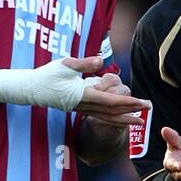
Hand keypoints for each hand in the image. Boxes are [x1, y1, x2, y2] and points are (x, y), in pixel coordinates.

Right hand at [0, 54, 145, 120]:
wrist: (31, 89)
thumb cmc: (47, 75)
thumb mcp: (65, 64)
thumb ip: (85, 63)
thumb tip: (100, 60)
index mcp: (83, 94)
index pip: (111, 100)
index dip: (128, 102)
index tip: (142, 102)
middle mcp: (84, 105)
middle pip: (113, 111)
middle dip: (132, 111)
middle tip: (149, 109)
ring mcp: (82, 109)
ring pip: (107, 117)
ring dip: (124, 119)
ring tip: (139, 120)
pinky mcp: (80, 108)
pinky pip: (100, 116)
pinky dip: (113, 118)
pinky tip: (120, 118)